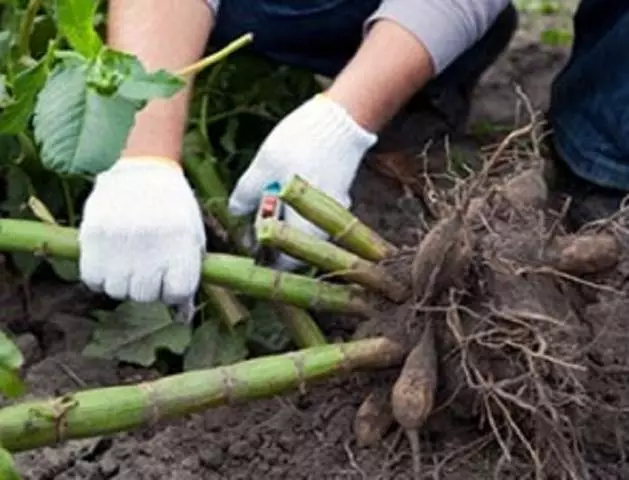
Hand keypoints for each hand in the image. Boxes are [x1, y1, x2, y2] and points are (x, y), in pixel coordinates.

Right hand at [78, 157, 205, 306]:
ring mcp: (120, 242)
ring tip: (129, 261)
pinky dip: (101, 276)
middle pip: (145, 295)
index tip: (170, 281)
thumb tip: (183, 315)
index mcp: (181, 244)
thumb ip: (189, 272)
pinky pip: (93, 278)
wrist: (142, 169)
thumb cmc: (173, 207)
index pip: (178, 293)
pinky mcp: (93, 236)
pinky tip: (110, 260)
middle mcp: (151, 245)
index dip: (174, 291)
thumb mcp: (192, 235)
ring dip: (123, 282)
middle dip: (148, 287)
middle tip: (147, 269)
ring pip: (117, 291)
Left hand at [228, 95, 376, 269]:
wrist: (341, 116)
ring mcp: (335, 208)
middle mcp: (327, 226)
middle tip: (253, 213)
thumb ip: (246, 194)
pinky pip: (313, 209)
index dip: (264, 256)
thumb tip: (235, 212)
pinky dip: (296, 203)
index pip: (286, 264)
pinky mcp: (338, 192)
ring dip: (283, 216)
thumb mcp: (263, 167)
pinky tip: (283, 184)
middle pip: (295, 245)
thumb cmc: (301, 143)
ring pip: (303, 225)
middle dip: (272, 233)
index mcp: (308, 229)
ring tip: (266, 193)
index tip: (248, 240)